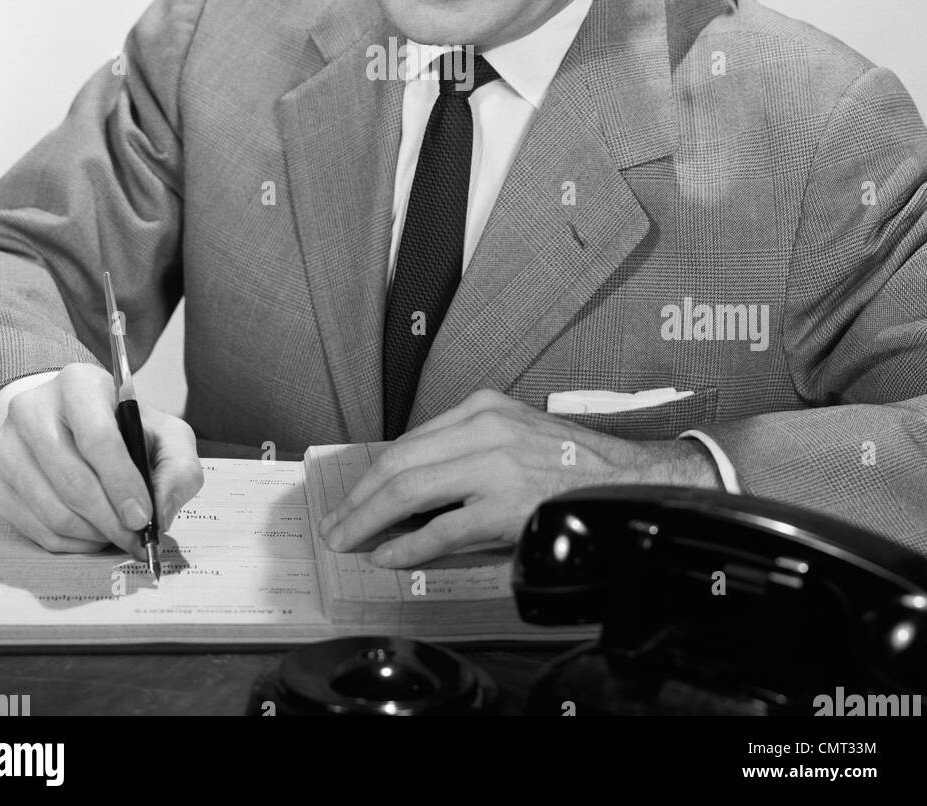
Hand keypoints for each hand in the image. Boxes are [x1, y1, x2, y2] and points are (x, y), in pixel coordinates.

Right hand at [0, 362, 202, 557]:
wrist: (70, 421)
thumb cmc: (122, 428)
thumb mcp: (164, 433)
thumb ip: (177, 467)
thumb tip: (161, 511)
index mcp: (78, 384)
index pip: (98, 438)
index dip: (122, 484)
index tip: (142, 517)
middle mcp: (32, 409)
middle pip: (72, 480)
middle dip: (110, 519)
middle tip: (134, 537)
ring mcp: (5, 446)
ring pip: (51, 509)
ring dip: (91, 534)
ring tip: (116, 535)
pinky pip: (32, 527)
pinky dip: (68, 542)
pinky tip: (91, 535)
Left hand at [319, 389, 717, 566]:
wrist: (630, 482)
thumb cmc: (571, 463)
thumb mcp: (514, 435)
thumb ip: (465, 452)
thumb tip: (410, 493)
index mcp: (482, 408)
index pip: (408, 442)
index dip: (371, 474)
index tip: (351, 496)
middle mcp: (484, 428)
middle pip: (397, 464)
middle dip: (357, 499)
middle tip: (334, 524)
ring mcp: (494, 466)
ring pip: (407, 491)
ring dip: (368, 520)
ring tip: (348, 539)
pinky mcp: (506, 506)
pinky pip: (440, 530)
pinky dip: (406, 547)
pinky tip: (389, 556)